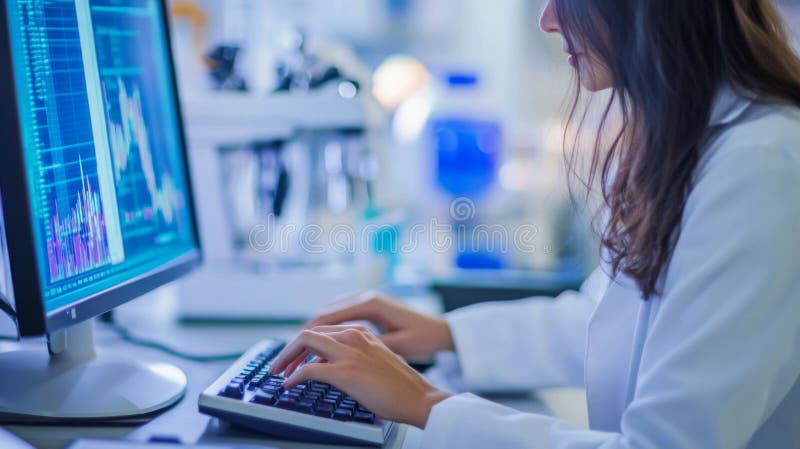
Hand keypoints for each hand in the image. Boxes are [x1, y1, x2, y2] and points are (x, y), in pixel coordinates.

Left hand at [269, 325, 451, 427]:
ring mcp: (349, 352)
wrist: (419, 398)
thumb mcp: (375, 359)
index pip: (322, 329)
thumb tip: (327, 363)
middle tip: (279, 365)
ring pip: (304, 341)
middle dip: (289, 349)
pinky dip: (294, 377)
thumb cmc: (400, 385)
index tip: (294, 358)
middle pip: (309, 331)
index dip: (303, 344)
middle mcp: (353, 335)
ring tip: (278, 372)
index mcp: (361, 332)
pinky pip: (308, 370)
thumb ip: (353, 355)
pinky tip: (289, 385)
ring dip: (286, 357)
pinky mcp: (345, 371)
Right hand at [305, 291, 454, 361]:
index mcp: (370, 304)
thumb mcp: (397, 345)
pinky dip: (325, 330)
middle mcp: (365, 297)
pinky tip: (318, 346)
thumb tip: (342, 354)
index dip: (305, 337)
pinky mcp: (369, 308)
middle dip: (303, 336)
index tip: (290, 353)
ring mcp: (366, 300)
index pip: (326, 318)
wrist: (444, 332)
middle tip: (286, 357)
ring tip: (296, 354)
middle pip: (323, 315)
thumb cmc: (424, 340)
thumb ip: (369, 346)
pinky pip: (339, 316)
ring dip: (312, 333)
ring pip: (329, 314)